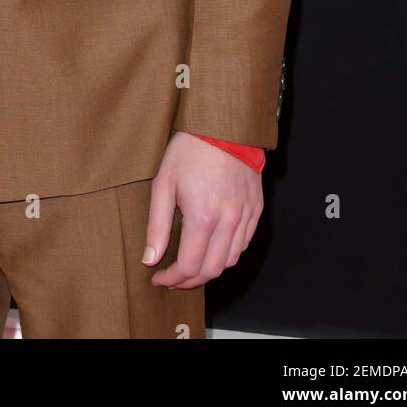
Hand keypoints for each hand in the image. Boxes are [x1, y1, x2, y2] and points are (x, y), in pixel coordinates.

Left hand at [142, 130, 262, 287]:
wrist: (223, 126)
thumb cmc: (190, 150)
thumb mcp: (163, 183)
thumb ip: (157, 225)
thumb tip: (150, 258)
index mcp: (203, 218)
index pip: (190, 267)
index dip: (172, 279)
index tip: (159, 278)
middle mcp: (228, 222)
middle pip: (211, 270)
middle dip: (189, 281)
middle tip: (173, 278)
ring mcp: (245, 216)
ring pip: (230, 261)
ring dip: (209, 270)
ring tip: (191, 266)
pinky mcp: (256, 209)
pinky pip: (243, 244)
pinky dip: (228, 254)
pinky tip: (212, 248)